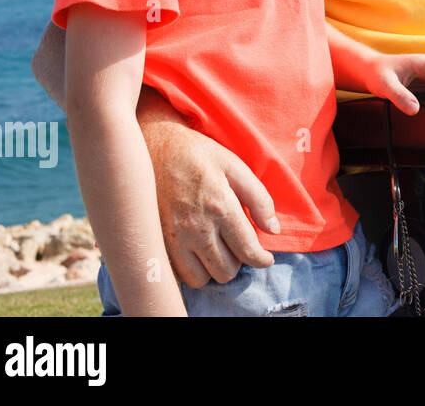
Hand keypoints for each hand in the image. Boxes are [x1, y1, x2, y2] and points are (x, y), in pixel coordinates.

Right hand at [142, 110, 278, 287]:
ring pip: (201, 278)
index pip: (247, 251)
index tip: (266, 259)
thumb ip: (258, 198)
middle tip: (237, 247)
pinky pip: (177, 274)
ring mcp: (173, 238)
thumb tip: (273, 230)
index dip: (261, 260)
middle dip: (238, 263)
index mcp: (221, 208)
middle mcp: (197, 228)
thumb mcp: (234, 166)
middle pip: (225, 271)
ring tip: (217, 250)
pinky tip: (195, 252)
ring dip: (213, 269)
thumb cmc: (197, 154)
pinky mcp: (156, 241)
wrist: (151, 146)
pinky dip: (190, 269)